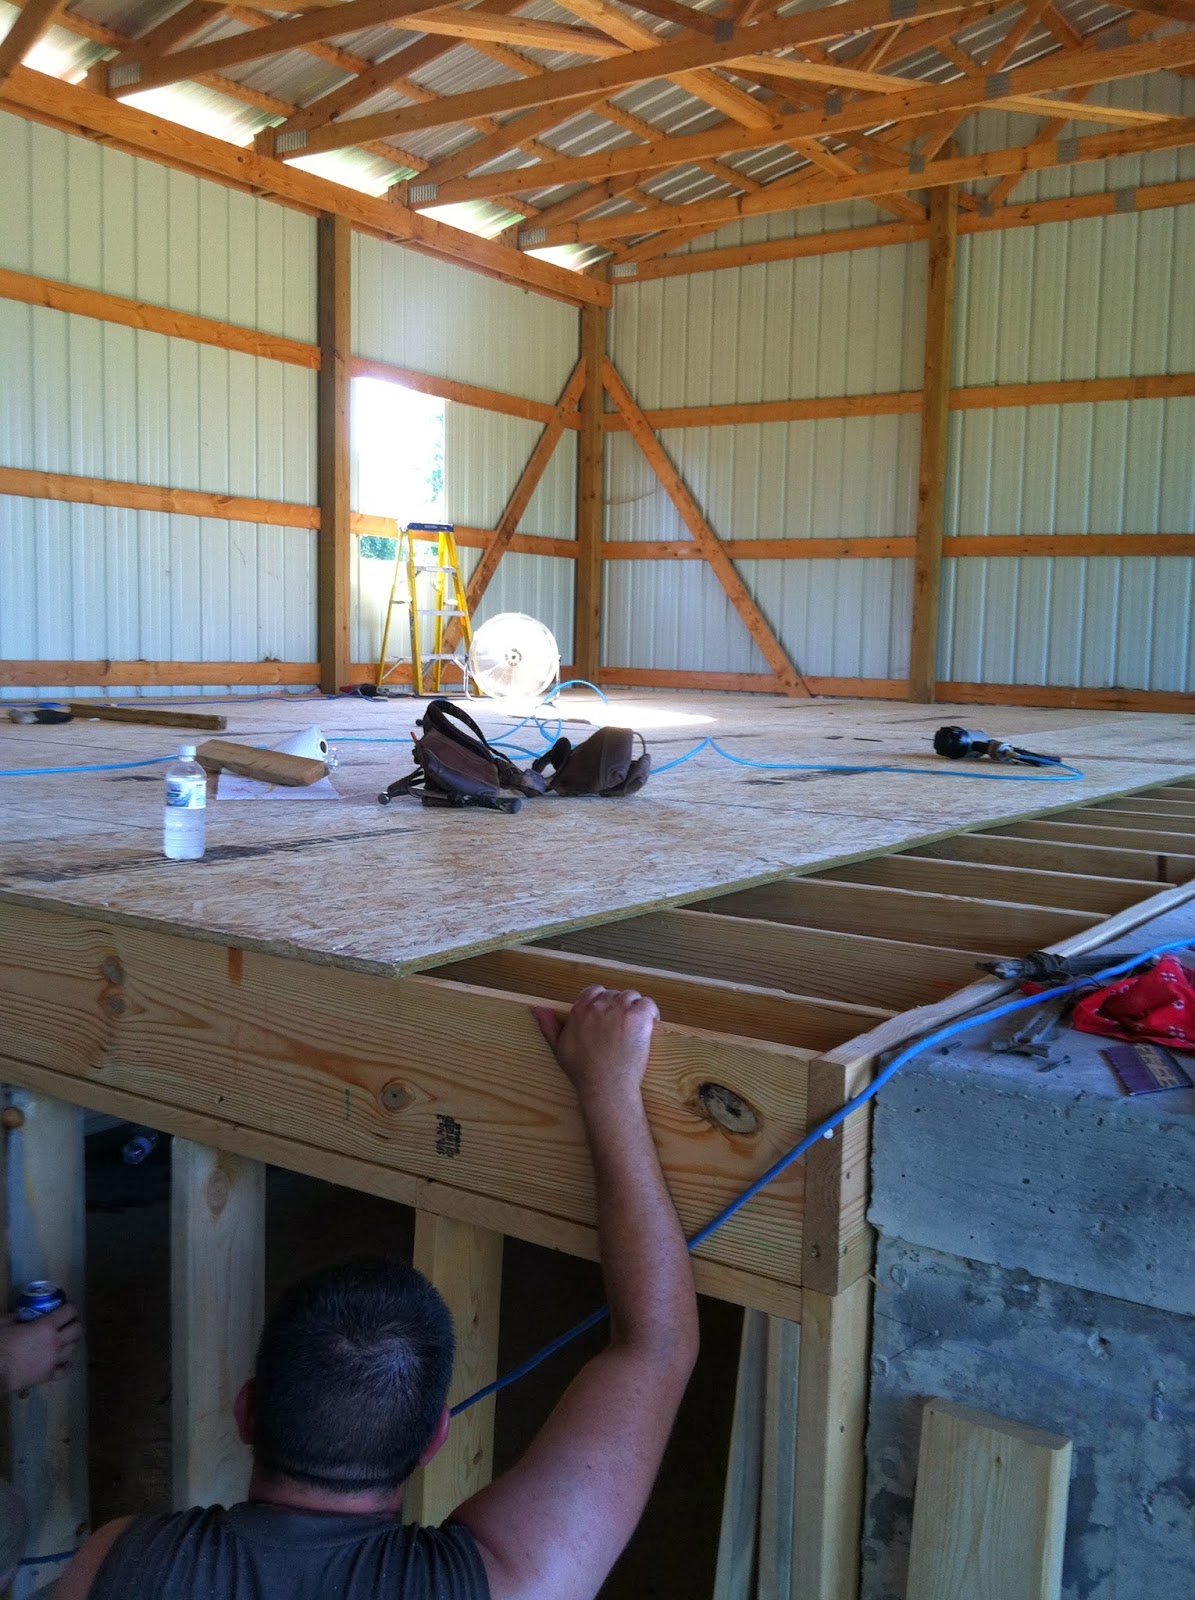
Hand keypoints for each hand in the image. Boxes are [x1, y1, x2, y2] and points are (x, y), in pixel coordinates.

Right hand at [0, 1303, 81, 1393]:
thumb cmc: (0, 1344)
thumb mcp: (6, 1323)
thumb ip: (18, 1316)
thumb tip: (23, 1314)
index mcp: (47, 1326)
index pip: (70, 1311)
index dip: (70, 1307)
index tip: (67, 1307)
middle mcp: (56, 1342)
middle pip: (77, 1330)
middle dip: (74, 1324)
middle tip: (67, 1323)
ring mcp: (54, 1360)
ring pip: (73, 1348)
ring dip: (70, 1342)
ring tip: (63, 1341)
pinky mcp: (48, 1375)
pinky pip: (65, 1369)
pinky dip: (64, 1364)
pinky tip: (60, 1361)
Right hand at [534, 986, 658, 1112]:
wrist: (606, 1087)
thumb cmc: (583, 1072)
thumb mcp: (559, 1048)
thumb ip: (549, 1026)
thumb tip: (538, 1009)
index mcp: (580, 1009)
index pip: (594, 991)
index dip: (603, 1003)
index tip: (607, 1017)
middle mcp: (599, 1005)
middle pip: (614, 994)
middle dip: (619, 1008)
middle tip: (622, 1028)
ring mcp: (620, 1009)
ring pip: (632, 997)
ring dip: (635, 1009)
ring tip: (635, 1028)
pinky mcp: (638, 1017)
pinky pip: (648, 1004)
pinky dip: (651, 1013)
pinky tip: (649, 1026)